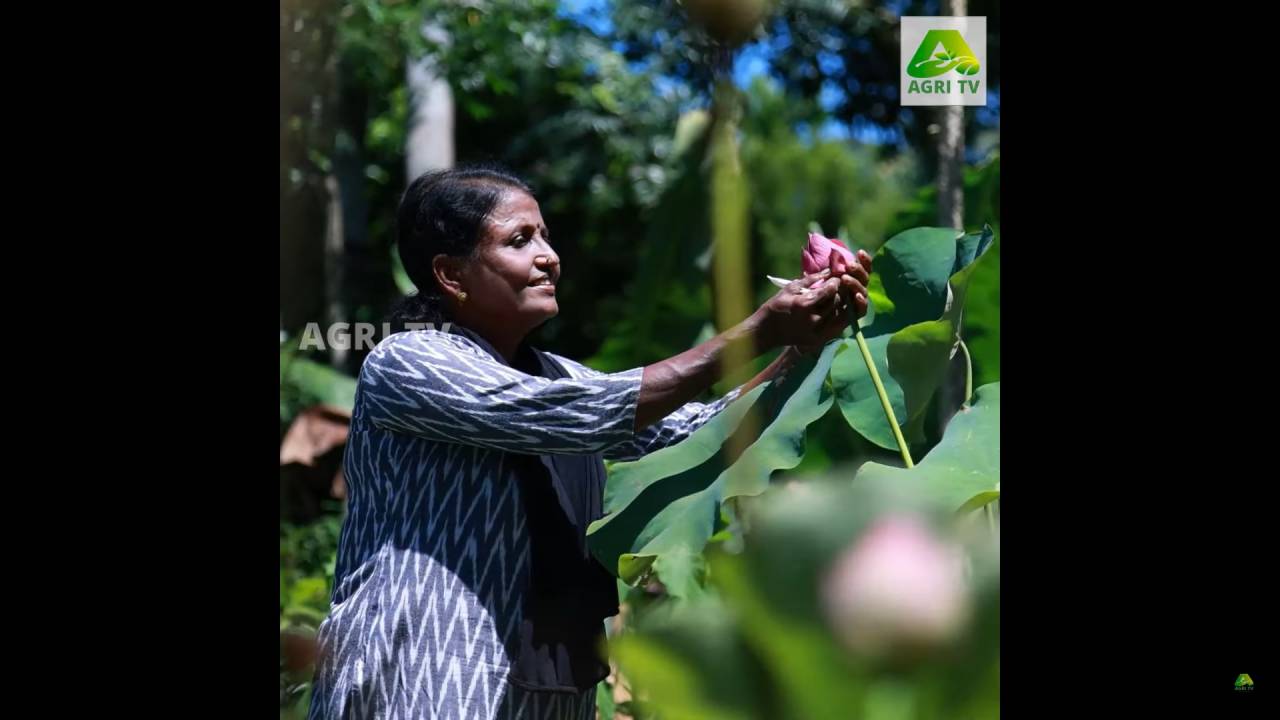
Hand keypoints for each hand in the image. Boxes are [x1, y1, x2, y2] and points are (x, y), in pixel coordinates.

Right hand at [758, 250, 872, 352]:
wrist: (767, 332)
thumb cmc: (776, 306)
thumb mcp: (790, 289)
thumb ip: (810, 280)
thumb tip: (828, 270)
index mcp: (804, 304)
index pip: (829, 290)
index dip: (835, 282)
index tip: (835, 278)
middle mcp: (813, 319)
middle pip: (836, 302)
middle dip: (840, 292)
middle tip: (839, 286)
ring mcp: (816, 332)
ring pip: (838, 314)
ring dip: (840, 304)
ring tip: (837, 296)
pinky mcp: (818, 340)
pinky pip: (835, 327)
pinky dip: (838, 317)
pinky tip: (835, 309)